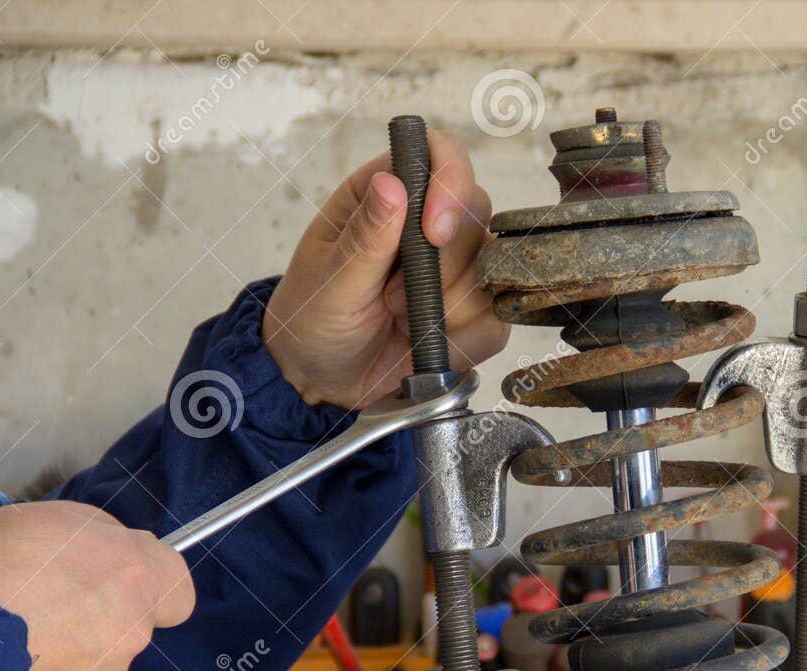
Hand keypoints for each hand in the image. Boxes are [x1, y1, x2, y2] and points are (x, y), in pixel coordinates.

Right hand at [0, 502, 195, 670]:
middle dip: (92, 625)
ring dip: (61, 664)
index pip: (176, 586)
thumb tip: (103, 556)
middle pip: (127, 630)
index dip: (146, 585)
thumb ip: (88, 539)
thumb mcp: (33, 522)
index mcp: (131, 574)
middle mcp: (129, 634)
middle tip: (32, 617)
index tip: (110, 582)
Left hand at [262, 132, 508, 409]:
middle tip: (390, 299)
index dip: (451, 182)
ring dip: (445, 309)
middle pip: (477, 214)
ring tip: (400, 323)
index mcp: (388, 197)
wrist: (321, 380)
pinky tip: (425, 345)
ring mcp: (458, 271)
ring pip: (491, 271)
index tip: (434, 233)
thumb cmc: (312, 319)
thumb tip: (391, 183)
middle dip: (441, 267)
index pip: (441, 154)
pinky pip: (494, 321)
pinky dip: (461, 340)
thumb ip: (365, 238)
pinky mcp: (473, 316)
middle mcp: (429, 224)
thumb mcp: (328, 280)